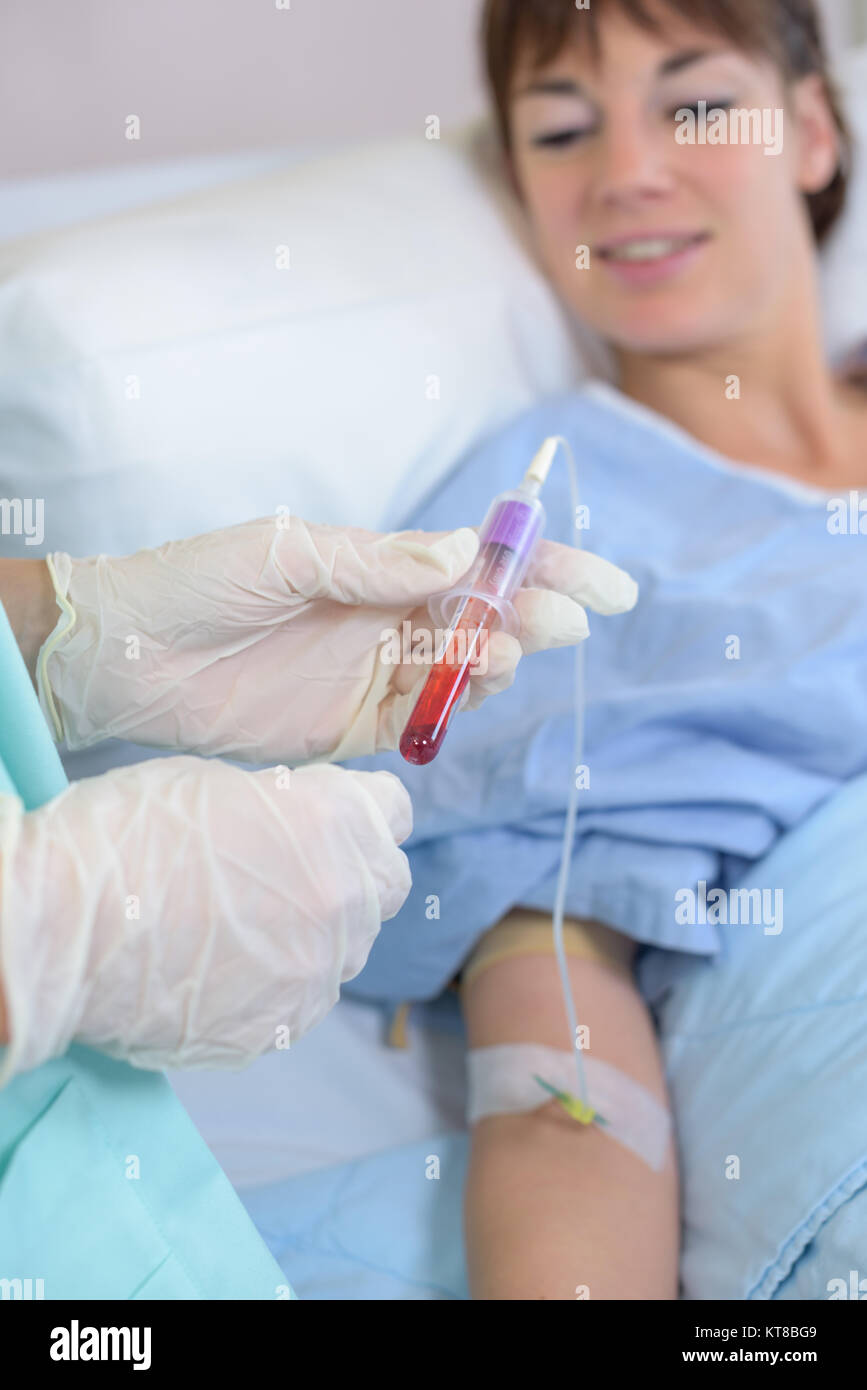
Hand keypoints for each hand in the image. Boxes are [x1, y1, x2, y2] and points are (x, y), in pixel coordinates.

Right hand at [0, 757, 410, 1079]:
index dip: (362, 812)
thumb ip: (286, 809)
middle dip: (351, 876)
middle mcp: (347, 899)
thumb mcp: (220, 785)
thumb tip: (300, 829)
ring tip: (236, 926)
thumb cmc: (128, 833)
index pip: (394, 811)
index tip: (332, 819)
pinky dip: (271, 984)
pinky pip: (299, 1000)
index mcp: (338, 823)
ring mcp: (318, 972)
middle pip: (386, 885)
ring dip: (311, 934)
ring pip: (343, 949)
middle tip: (290, 873)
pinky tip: (214, 968)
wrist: (61, 925)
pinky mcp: (281, 1027)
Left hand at [37, 515, 636, 762]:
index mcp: (378, 566)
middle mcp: (388, 618)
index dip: (546, 571)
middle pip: (486, 620)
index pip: (479, 564)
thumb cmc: (198, 585)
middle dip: (535, 617)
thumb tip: (464, 553)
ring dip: (496, 661)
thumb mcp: (285, 556)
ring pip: (463, 672)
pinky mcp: (350, 728)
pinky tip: (466, 692)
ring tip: (502, 652)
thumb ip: (374, 561)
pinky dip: (451, 710)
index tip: (604, 586)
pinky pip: (420, 722)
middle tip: (561, 621)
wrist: (126, 657)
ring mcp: (373, 675)